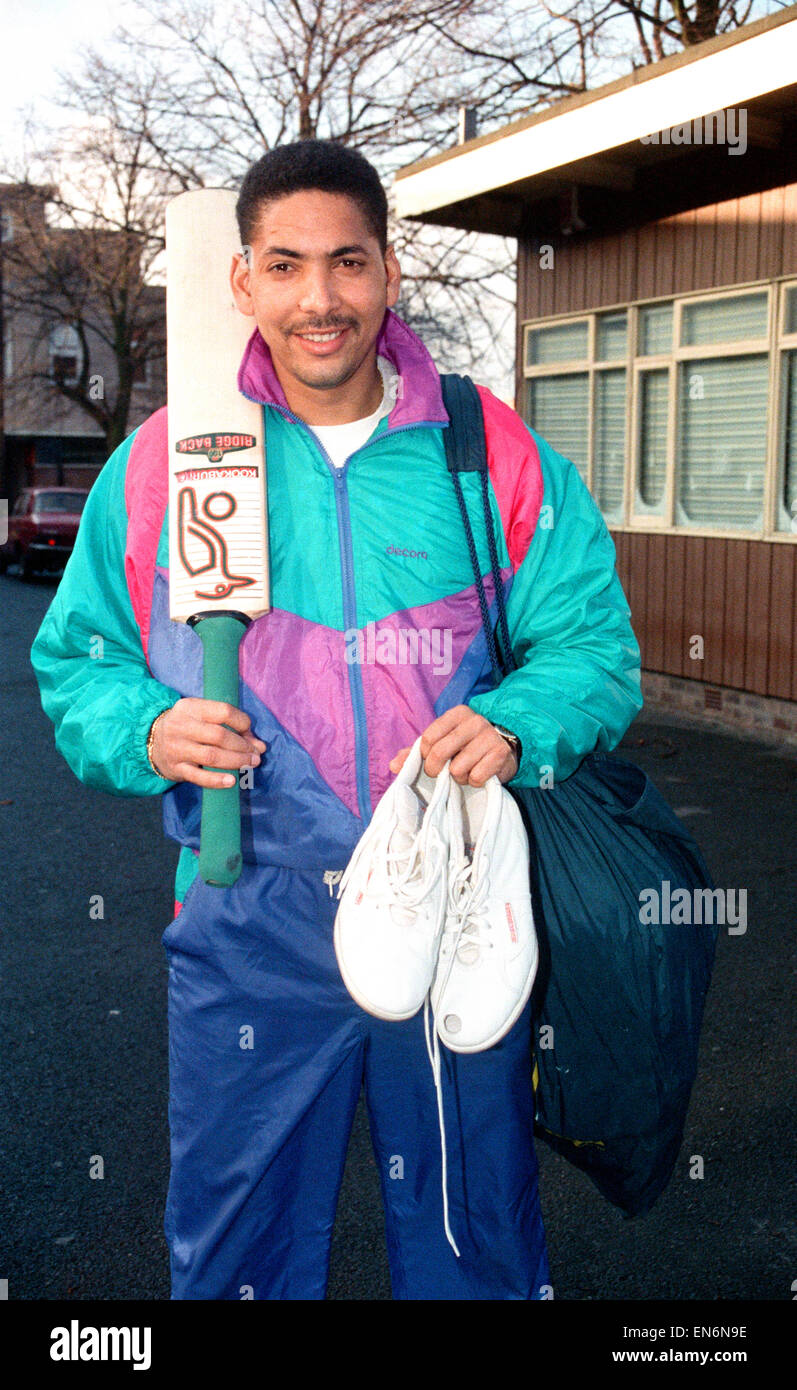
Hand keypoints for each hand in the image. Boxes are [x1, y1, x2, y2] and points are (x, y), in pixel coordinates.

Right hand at [149, 698, 266, 787]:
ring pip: (212, 756)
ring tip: (251, 764)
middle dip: (243, 746)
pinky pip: (198, 777)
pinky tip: (232, 781)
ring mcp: (177, 748)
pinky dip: (216, 780)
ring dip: (236, 761)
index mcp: (190, 708)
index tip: (250, 733)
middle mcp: (182, 726)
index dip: (243, 723)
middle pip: (219, 736)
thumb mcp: (202, 717)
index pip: (224, 712)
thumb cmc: (187, 727)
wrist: (151, 741)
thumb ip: (230, 726)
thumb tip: (259, 745)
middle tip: (256, 755)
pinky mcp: (176, 768)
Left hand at [389, 706, 517, 786]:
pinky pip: (476, 777)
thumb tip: (394, 765)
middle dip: (436, 769)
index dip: (425, 755)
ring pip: (458, 768)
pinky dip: (474, 781)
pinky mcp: (500, 754)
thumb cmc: (467, 745)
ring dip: (459, 776)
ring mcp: (489, 737)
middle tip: (441, 773)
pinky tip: (479, 774)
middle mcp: (474, 721)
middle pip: (440, 753)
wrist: (506, 746)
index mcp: (457, 714)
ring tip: (465, 770)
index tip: (430, 760)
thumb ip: (416, 752)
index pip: (428, 737)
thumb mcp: (442, 742)